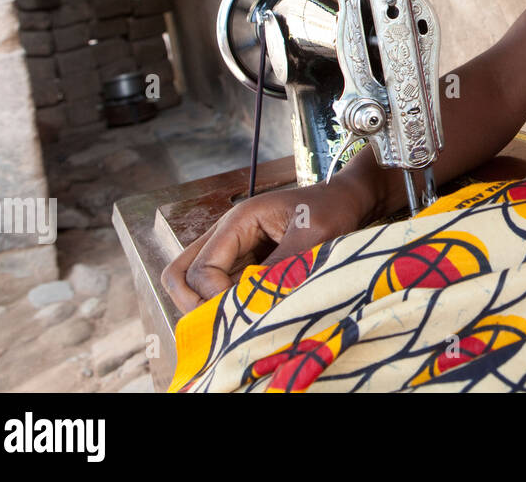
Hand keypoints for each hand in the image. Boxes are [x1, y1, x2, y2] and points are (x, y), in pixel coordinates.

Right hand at [161, 180, 366, 313]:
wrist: (347, 199)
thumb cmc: (332, 210)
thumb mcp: (312, 238)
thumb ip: (280, 269)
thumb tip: (253, 304)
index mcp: (238, 222)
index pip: (201, 269)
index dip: (215, 297)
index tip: (246, 312)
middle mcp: (226, 235)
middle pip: (179, 275)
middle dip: (193, 305)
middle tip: (223, 327)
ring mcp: (231, 249)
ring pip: (193, 284)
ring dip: (207, 307)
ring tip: (236, 325)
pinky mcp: (244, 262)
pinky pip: (218, 287)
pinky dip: (225, 305)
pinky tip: (248, 318)